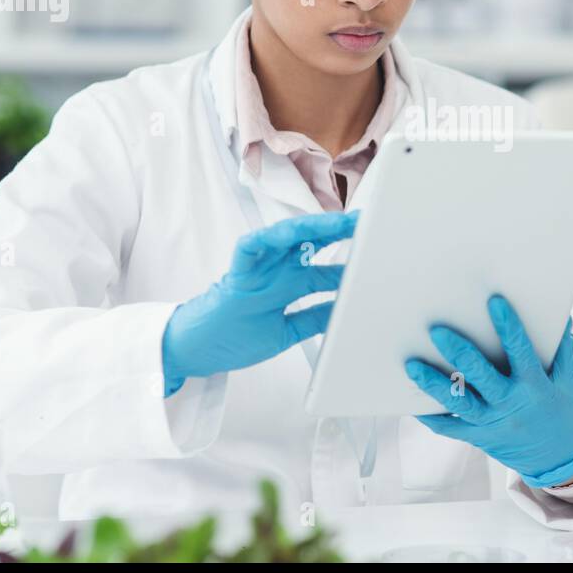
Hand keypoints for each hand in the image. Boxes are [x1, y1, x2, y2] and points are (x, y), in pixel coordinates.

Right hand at [161, 211, 357, 395]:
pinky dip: (264, 240)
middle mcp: (276, 271)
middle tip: (366, 222)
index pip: (325, 265)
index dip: (351, 259)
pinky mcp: (236, 277)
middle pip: (310, 243)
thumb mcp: (285, 333)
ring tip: (336, 222)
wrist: (195, 349)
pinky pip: (248, 250)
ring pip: (283, 239)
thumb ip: (312, 319)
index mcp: (289, 284)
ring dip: (310, 228)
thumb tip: (344, 310)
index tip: (377, 252)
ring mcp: (257, 271)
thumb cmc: (235, 338)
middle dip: (338, 231)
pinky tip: (283, 233)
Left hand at [403, 294, 572, 488]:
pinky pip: (450, 428)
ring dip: (433, 383)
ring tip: (412, 365)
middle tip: (438, 330)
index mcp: (535, 386)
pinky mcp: (480, 438)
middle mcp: (512, 405)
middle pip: (480, 376)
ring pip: (458, 402)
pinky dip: (431, 416)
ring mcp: (493, 424)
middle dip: (458, 351)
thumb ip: (562, 348)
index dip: (508, 326)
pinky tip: (412, 402)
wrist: (564, 460)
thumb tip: (559, 315)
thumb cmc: (568, 412)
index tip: (494, 301)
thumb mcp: (570, 380)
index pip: (520, 351)